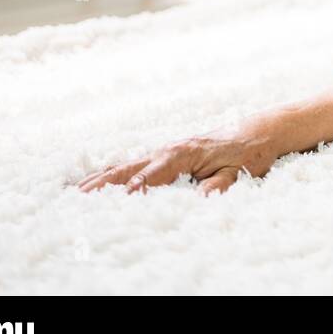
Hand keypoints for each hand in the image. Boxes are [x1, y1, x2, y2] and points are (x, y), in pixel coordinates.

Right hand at [75, 127, 276, 195]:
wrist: (256, 132)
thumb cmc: (247, 153)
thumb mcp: (237, 172)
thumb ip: (217, 186)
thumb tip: (198, 199)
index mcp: (184, 154)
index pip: (154, 174)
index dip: (136, 188)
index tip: (120, 201)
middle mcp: (168, 150)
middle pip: (130, 168)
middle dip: (104, 184)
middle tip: (78, 198)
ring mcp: (164, 151)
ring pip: (126, 165)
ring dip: (101, 178)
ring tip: (76, 192)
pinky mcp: (165, 154)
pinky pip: (133, 164)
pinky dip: (113, 173)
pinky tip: (97, 181)